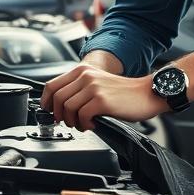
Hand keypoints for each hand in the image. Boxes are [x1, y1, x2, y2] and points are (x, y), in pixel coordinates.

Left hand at [40, 64, 166, 130]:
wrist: (147, 93)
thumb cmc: (123, 93)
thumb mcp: (97, 83)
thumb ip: (79, 88)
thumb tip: (59, 105)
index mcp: (82, 70)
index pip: (51, 85)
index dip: (46, 102)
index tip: (49, 112)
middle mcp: (85, 76)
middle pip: (57, 99)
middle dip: (60, 115)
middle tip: (70, 122)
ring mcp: (93, 87)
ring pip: (67, 108)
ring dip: (73, 121)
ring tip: (83, 124)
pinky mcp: (102, 100)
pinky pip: (81, 116)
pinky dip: (84, 124)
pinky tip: (93, 124)